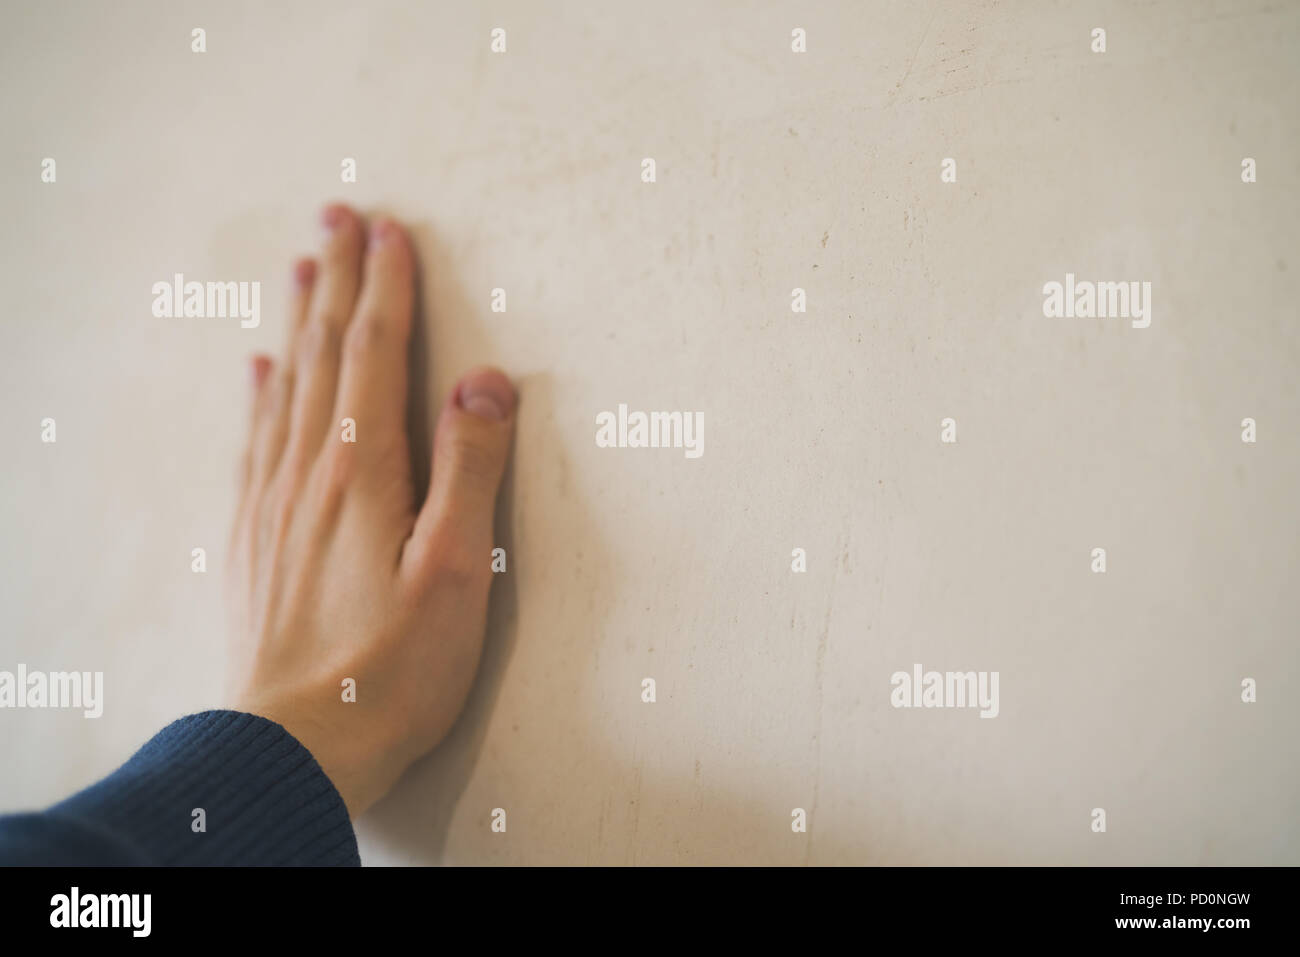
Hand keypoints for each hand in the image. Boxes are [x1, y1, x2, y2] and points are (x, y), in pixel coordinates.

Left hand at [226, 204, 515, 816]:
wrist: (294, 746)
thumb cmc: (389, 669)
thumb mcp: (455, 571)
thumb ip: (471, 469)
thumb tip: (487, 381)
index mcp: (364, 472)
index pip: (376, 355)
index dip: (388, 288)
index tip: (389, 230)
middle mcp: (309, 472)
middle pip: (323, 354)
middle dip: (337, 280)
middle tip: (338, 217)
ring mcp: (272, 504)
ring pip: (283, 387)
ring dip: (298, 323)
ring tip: (303, 270)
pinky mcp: (253, 537)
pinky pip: (254, 439)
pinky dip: (258, 393)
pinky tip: (257, 374)